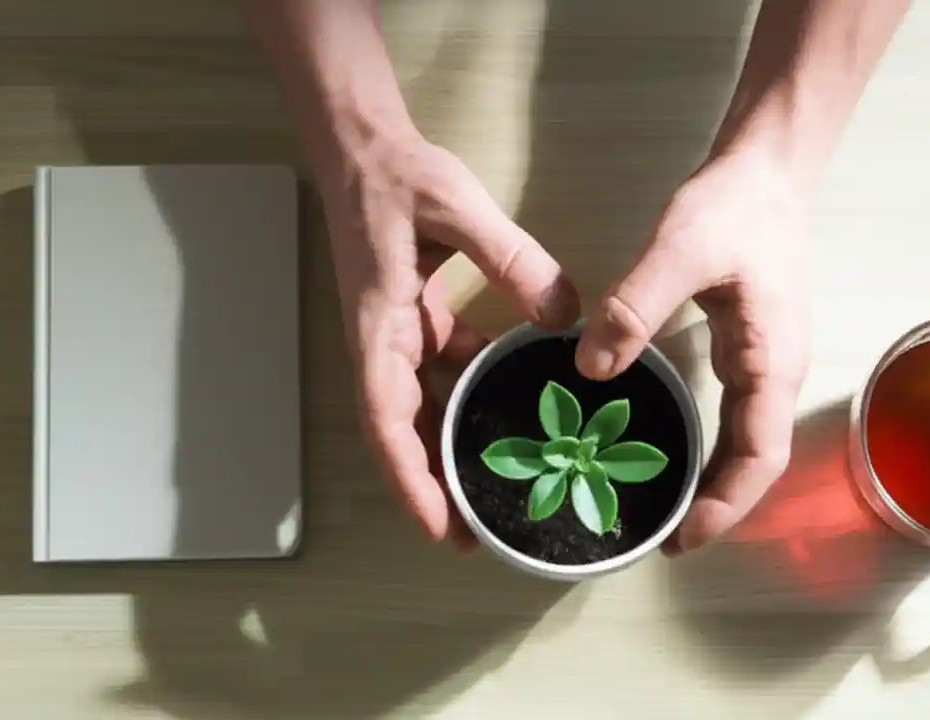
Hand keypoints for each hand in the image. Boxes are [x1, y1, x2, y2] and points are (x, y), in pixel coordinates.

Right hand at [321, 131, 579, 545]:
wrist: (363, 145)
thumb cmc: (397, 176)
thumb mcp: (459, 210)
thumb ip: (513, 261)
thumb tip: (565, 315)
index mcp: (378, 326)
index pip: (385, 420)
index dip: (409, 480)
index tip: (439, 525)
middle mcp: (382, 341)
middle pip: (402, 430)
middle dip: (432, 485)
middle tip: (478, 532)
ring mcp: (397, 332)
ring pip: (423, 405)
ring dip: (452, 444)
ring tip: (501, 480)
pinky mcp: (415, 317)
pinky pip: (443, 368)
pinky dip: (470, 391)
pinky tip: (512, 397)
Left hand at [575, 155, 810, 554]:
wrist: (766, 171)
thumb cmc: (734, 208)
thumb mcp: (679, 249)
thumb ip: (636, 306)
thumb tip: (592, 368)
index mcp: (771, 361)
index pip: (758, 457)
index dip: (725, 506)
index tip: (683, 538)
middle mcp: (776, 373)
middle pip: (754, 463)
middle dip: (715, 508)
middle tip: (659, 539)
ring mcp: (764, 363)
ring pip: (744, 443)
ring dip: (712, 483)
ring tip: (661, 510)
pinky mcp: (747, 350)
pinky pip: (731, 417)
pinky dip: (706, 447)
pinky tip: (667, 452)